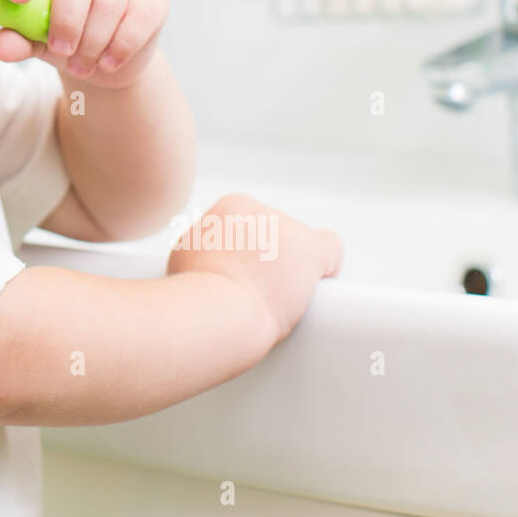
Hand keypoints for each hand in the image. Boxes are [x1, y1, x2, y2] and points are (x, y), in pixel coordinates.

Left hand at [0, 0, 168, 87]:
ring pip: (108, 5)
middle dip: (66, 20)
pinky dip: (119, 48)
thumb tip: (1, 45)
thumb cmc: (65, 36)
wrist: (107, 59)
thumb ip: (17, 39)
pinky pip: (138, 20)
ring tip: (80, 66)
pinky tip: (108, 63)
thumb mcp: (36, 39)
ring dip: (91, 44)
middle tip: (60, 50)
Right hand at [166, 193, 343, 343]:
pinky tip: (319, 287)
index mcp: (230, 208)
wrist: (217, 308)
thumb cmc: (194, 292)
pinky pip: (331, 247)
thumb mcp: (187, 257)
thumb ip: (205, 248)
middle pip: (274, 234)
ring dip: (291, 270)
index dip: (248, 251)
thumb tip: (210, 256)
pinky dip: (327, 268)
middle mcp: (261, 211)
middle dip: (269, 260)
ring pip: (299, 246)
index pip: (250, 222)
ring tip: (277, 300)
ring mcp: (288, 228)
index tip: (241, 275)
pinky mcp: (311, 250)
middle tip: (256, 292)